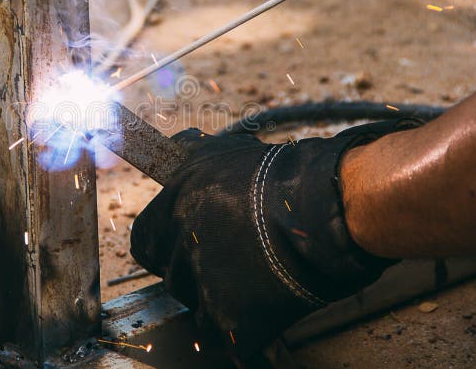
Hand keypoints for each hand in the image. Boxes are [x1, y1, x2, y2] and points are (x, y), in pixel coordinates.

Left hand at [130, 121, 417, 363]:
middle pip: (169, 272)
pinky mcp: (225, 313)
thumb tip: (178, 146)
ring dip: (214, 295)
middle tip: (229, 261)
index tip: (186, 246)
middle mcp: (181, 236)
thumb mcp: (230, 153)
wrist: (330, 209)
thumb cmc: (289, 178)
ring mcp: (201, 276)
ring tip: (253, 276)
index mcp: (176, 200)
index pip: (145, 239)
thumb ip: (193, 154)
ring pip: (191, 300)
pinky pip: (215, 329)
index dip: (166, 245)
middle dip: (193, 270)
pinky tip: (259, 302)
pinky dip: (234, 324)